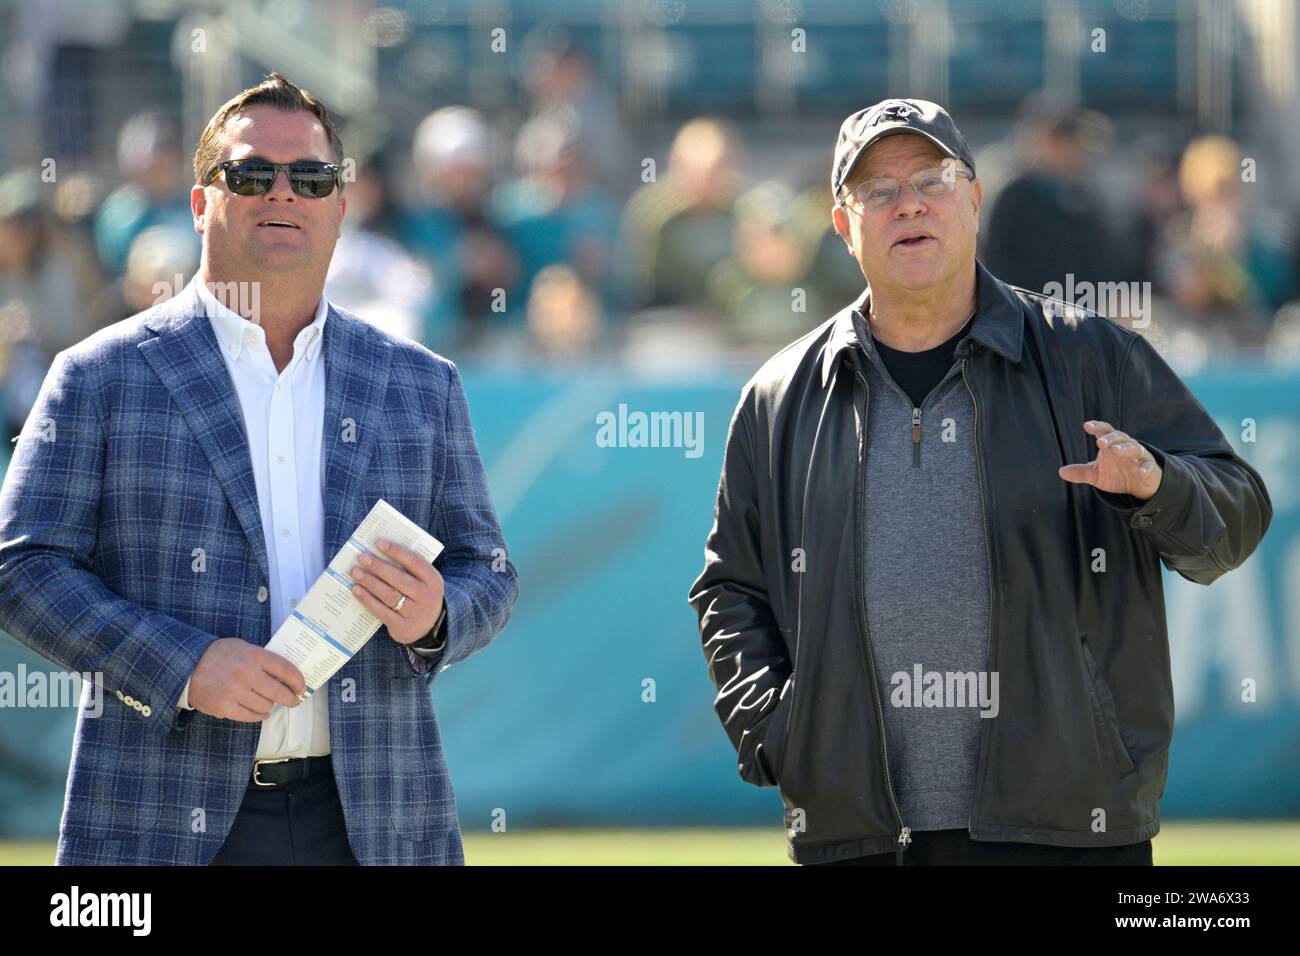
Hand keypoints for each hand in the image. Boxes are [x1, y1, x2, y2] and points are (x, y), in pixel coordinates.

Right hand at [188, 637, 306, 721]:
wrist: (188, 666)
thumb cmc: (219, 655)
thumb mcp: (242, 647)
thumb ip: (262, 659)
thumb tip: (285, 675)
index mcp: (253, 656)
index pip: (284, 669)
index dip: (297, 680)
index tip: (302, 687)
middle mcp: (246, 673)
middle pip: (278, 691)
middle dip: (290, 698)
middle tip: (294, 701)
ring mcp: (235, 692)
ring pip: (265, 706)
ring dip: (270, 706)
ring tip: (269, 704)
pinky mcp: (225, 707)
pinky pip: (250, 716)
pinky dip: (258, 715)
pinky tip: (260, 712)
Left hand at [347, 539, 445, 644]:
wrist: (429, 625)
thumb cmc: (419, 595)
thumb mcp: (423, 581)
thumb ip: (408, 569)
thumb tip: (379, 553)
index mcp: (434, 580)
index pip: (415, 562)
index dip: (397, 552)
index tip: (378, 543)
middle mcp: (428, 597)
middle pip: (399, 579)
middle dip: (378, 567)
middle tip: (362, 557)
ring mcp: (416, 614)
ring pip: (389, 595)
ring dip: (370, 582)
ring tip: (355, 572)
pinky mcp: (403, 627)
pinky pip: (381, 611)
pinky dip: (367, 599)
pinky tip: (356, 589)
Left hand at [1058, 420, 1162, 500]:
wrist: (1139, 487)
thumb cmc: (1117, 475)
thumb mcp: (1096, 475)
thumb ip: (1081, 472)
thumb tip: (1061, 471)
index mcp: (1112, 445)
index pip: (1105, 432)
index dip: (1097, 427)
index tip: (1087, 426)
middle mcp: (1126, 447)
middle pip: (1119, 437)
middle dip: (1110, 438)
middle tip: (1100, 442)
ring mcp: (1139, 457)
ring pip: (1134, 448)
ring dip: (1125, 448)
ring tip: (1115, 450)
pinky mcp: (1150, 469)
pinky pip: (1148, 466)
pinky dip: (1145, 467)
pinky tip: (1141, 470)